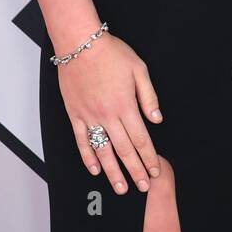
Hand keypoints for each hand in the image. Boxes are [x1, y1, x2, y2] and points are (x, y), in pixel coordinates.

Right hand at [57, 30, 162, 192]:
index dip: (149, 157)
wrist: (80, 44)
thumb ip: (148, 97)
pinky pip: (82, 141)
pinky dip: (88, 157)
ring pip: (103, 151)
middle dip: (135, 170)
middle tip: (142, 186)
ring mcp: (90, 117)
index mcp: (125, 105)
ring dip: (113, 172)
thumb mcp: (139, 69)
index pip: (141, 138)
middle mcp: (108, 115)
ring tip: (121, 187)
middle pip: (124, 149)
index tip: (154, 170)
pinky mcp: (75, 115)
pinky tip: (95, 169)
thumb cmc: (111, 53)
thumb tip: (156, 120)